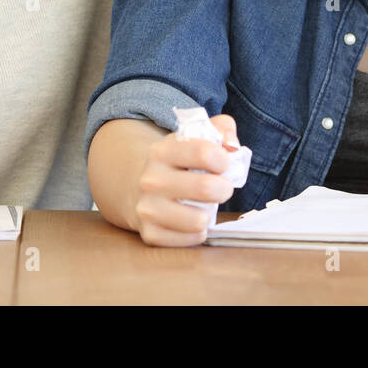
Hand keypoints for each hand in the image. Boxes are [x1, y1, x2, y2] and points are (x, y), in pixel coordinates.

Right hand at [134, 114, 239, 246]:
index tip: (223, 164)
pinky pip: (191, 239)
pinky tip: (192, 221)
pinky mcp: (150, 233)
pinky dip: (199, 232)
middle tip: (221, 188)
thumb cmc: (177, 161)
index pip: (204, 153)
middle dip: (224, 189)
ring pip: (198, 220)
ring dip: (210, 215)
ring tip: (205, 206)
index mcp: (161, 151)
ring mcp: (148, 208)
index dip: (223, 159)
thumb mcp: (195, 135)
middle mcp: (151, 180)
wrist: (135, 185)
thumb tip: (233, 146)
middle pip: (206, 188)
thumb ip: (221, 128)